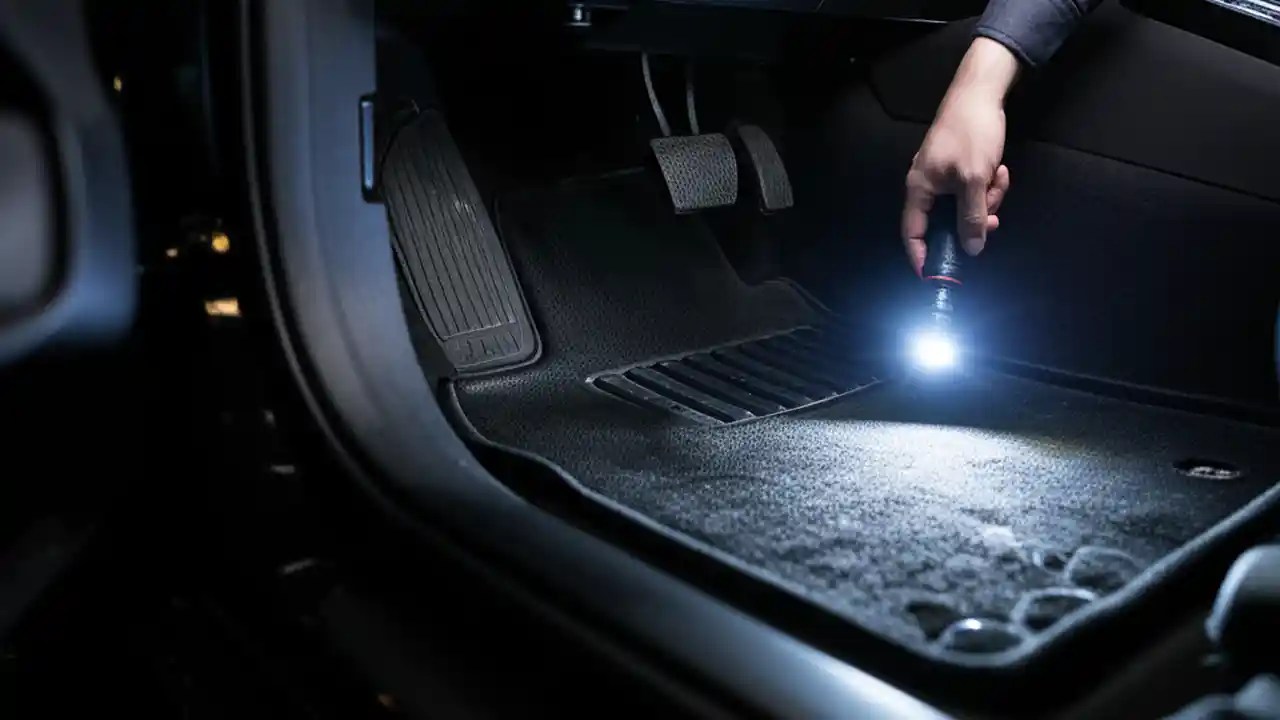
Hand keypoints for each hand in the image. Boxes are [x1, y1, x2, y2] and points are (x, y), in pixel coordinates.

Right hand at [902, 37, 1018, 274]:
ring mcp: (943, 177)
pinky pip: (973, 190)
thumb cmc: (970, 134)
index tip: (934, 278)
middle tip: (994, 220)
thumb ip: (972, 217)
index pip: (913, 233)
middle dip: (973, 222)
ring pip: (965, 206)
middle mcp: (927, 186)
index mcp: (920, 189)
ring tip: (999, 178)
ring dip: (987, 200)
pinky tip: (1000, 169)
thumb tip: (972, 249)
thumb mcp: (975, 180)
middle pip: (947, 222)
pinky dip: (988, 185)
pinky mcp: (959, 168)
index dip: (922, 257)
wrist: (981, 93)